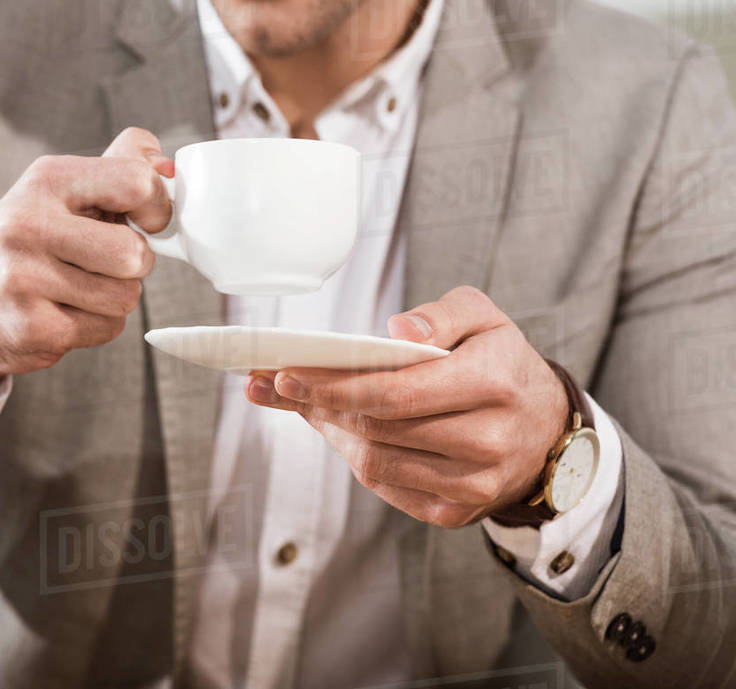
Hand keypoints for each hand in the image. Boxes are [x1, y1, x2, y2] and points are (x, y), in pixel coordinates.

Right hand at [0, 127, 172, 394]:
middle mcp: (29, 223)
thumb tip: (172, 168)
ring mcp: (26, 278)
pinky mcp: (32, 326)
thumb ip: (116, 169)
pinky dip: (94, 326)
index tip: (148, 222)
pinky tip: (59, 313)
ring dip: (112, 298)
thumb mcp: (56, 192)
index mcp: (45, 180)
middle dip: (132, 265)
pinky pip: (107, 328)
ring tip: (74, 289)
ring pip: (126, 296)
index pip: (136, 183)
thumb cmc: (19, 245)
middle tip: (101, 263)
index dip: (157, 208)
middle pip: (135, 254)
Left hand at [245, 286, 569, 526]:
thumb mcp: (485, 319)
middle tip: (279, 384)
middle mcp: (486, 441)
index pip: (396, 392)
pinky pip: (386, 487)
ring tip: (307, 403)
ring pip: (374, 462)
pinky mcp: (455, 512)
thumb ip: (442, 314)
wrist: (547, 432)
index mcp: (492, 384)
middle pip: (377, 429)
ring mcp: (472, 485)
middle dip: (320, 405)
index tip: (287, 373)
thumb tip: (397, 331)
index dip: (335, 385)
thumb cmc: (503, 365)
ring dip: (332, 432)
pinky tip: (341, 431)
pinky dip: (356, 457)